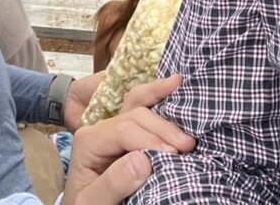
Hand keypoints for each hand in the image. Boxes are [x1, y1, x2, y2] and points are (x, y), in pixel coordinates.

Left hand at [62, 76, 194, 204]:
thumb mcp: (92, 202)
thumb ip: (113, 184)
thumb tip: (143, 160)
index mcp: (88, 141)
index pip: (123, 130)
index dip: (150, 140)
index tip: (174, 155)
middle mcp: (101, 128)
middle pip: (136, 116)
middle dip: (163, 128)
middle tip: (189, 145)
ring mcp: (115, 129)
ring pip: (141, 106)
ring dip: (166, 111)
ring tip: (191, 117)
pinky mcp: (128, 135)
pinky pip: (143, 109)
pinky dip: (159, 97)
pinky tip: (175, 86)